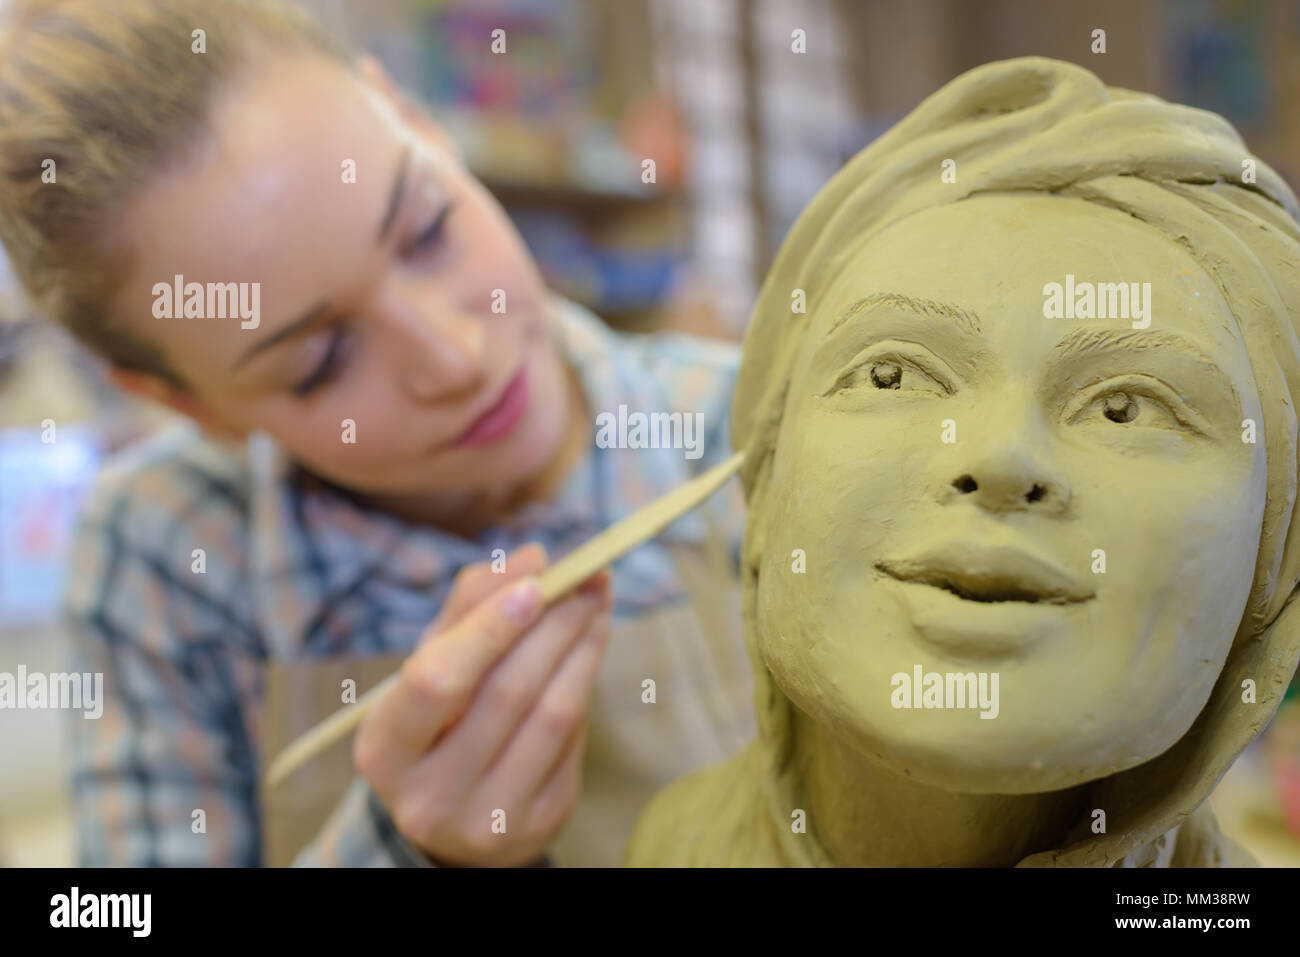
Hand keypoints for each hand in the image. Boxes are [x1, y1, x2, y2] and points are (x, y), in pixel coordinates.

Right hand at [353, 544, 611, 865]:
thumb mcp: (433, 661)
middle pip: (506, 694)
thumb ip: (471, 604)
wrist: (454, 813)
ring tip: (596, 602)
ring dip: (582, 647)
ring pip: (552, 715)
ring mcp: (487, 820)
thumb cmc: (438, 720)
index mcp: (384, 751)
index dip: (489, 628)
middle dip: (553, 625)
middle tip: (585, 577)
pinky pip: (572, 740)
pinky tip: (590, 647)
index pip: (437, 681)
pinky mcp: (539, 824)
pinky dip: (585, 682)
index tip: (536, 582)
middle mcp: (429, 797)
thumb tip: (533, 556)